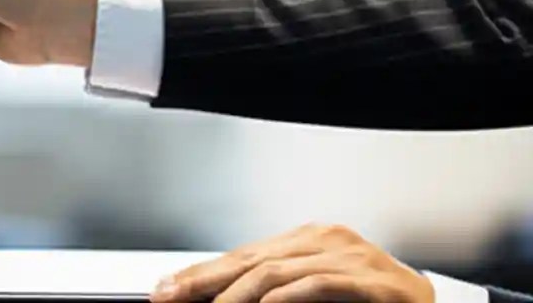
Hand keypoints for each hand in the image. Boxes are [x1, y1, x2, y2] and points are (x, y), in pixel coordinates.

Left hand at [152, 223, 433, 302]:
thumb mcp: (316, 291)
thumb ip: (277, 290)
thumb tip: (221, 299)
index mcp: (310, 239)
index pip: (244, 254)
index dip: (201, 272)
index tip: (166, 288)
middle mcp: (326, 239)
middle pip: (250, 259)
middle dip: (203, 281)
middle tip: (169, 296)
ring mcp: (349, 256)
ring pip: (275, 272)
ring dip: (234, 297)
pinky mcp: (370, 280)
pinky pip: (316, 286)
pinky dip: (282, 300)